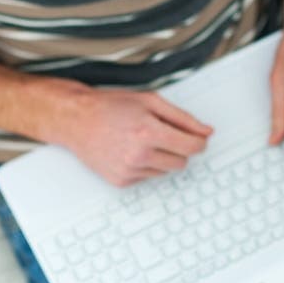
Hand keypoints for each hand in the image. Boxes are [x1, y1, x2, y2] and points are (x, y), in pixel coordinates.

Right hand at [43, 80, 213, 185]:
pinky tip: (130, 150)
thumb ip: (183, 117)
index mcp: (149, 131)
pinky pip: (148, 177)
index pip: (192, 147)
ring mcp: (129, 170)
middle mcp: (139, 155)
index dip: (199, 141)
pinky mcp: (121, 181)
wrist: (77, 120)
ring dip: (162, 157)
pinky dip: (145, 165)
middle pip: (181, 162)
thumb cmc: (111, 106)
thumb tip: (206, 131)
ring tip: (142, 139)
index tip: (198, 138)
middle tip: (163, 133)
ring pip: (166, 171)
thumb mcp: (150, 101)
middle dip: (179, 148)